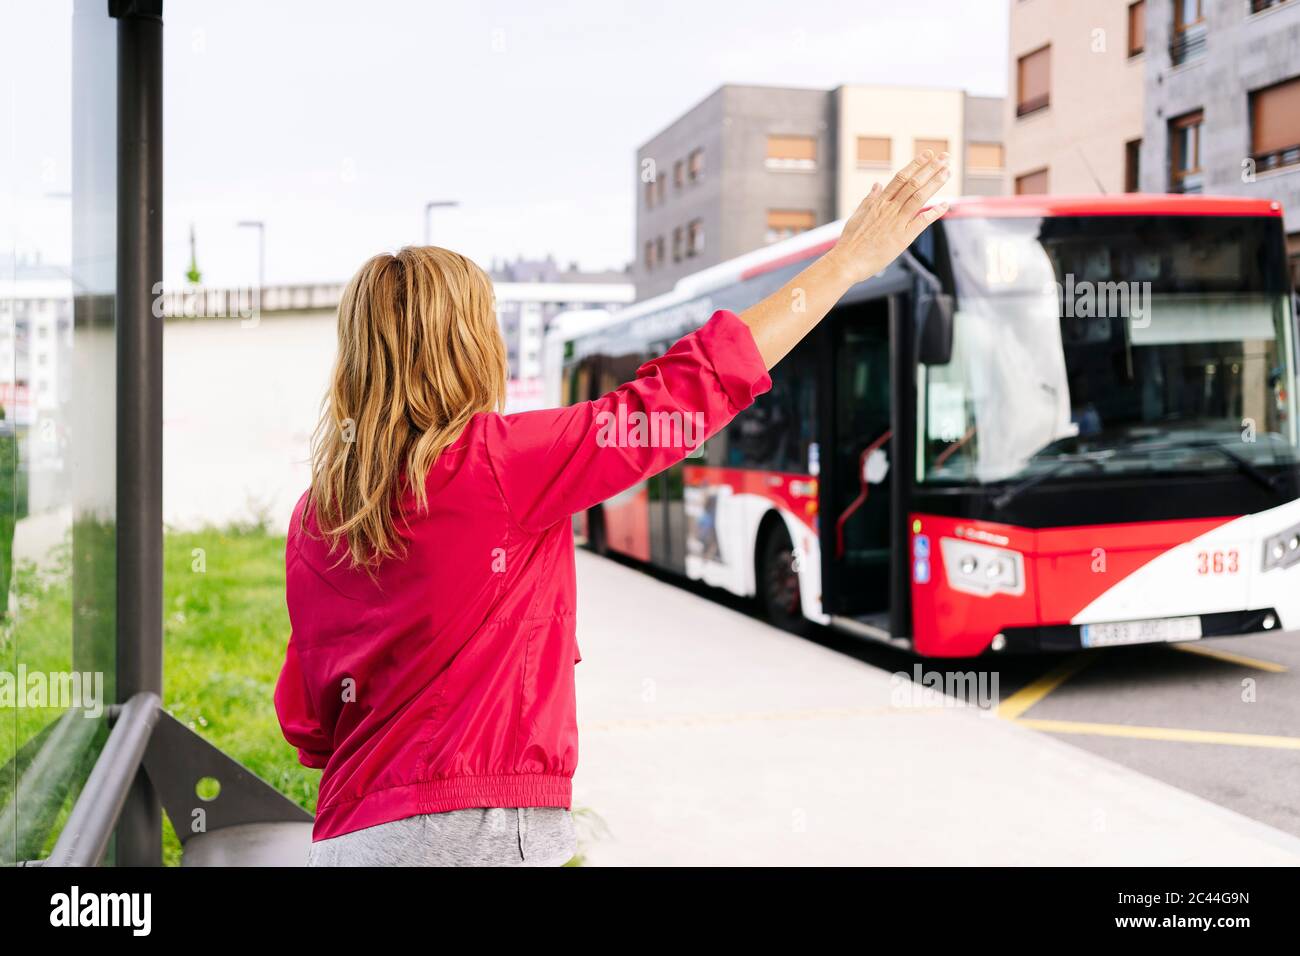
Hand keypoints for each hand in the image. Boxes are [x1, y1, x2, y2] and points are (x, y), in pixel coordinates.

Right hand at [828, 150, 949, 283]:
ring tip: (947, 171)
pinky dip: (934, 212)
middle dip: (930, 168)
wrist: (846, 262)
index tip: (928, 155)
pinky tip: (945, 205)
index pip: (900, 178)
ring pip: (919, 197)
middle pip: (913, 183)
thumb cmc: (850, 242)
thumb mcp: (857, 215)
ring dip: (935, 183)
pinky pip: (921, 222)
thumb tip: (877, 184)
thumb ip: (870, 199)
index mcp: (878, 202)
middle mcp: (889, 209)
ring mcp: (896, 222)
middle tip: (945, 157)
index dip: (916, 165)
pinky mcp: (902, 238)